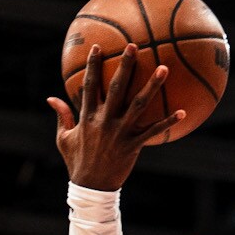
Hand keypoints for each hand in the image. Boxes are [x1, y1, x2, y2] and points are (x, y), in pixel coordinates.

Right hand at [47, 43, 184, 190]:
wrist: (91, 188)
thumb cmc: (77, 162)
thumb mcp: (64, 139)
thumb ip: (62, 116)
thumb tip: (51, 98)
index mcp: (87, 118)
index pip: (89, 86)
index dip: (92, 65)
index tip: (97, 47)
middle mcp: (104, 122)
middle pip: (116, 88)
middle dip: (125, 66)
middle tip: (135, 45)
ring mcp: (120, 133)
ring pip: (138, 105)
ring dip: (152, 86)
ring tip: (164, 67)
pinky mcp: (133, 146)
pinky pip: (153, 132)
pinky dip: (167, 122)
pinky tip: (182, 112)